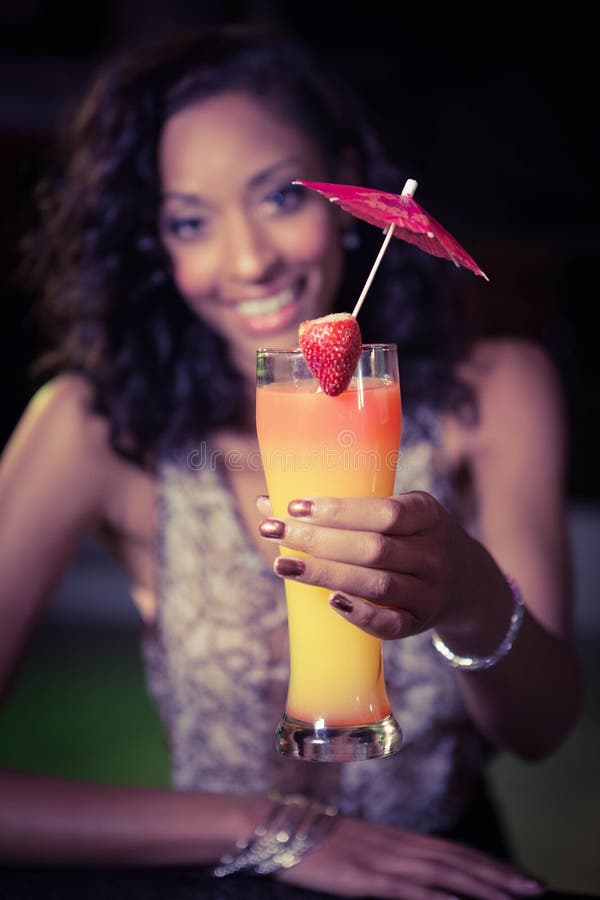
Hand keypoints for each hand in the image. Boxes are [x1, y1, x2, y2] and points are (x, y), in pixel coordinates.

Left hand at [258, 492, 479, 640]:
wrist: (466, 582)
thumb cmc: (411, 537)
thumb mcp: (397, 513)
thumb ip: (342, 509)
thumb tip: (265, 500)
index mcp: (428, 514)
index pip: (385, 512)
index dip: (340, 511)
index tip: (295, 506)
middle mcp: (435, 553)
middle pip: (374, 548)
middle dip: (318, 540)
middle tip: (272, 530)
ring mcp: (432, 591)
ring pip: (377, 584)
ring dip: (326, 574)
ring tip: (282, 564)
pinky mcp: (422, 623)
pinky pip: (391, 624)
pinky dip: (360, 614)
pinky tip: (329, 601)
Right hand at [278, 815, 544, 899]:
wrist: (272, 825)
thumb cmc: (310, 840)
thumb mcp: (354, 847)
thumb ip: (384, 857)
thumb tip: (408, 873)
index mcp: (395, 838)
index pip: (452, 851)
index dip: (486, 864)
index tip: (516, 876)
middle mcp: (396, 845)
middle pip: (457, 861)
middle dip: (498, 876)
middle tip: (534, 889)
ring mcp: (383, 861)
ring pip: (445, 875)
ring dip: (483, 887)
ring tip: (515, 898)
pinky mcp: (365, 878)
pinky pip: (411, 892)